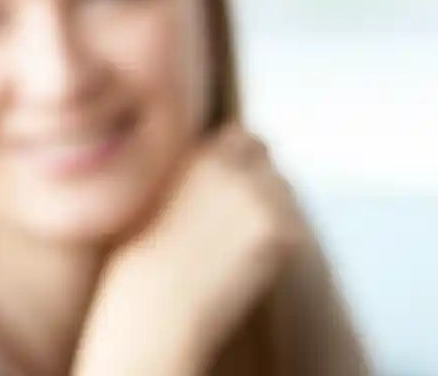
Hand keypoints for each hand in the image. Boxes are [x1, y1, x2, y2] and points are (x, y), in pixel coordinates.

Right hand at [76, 126, 303, 374]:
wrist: (155, 302)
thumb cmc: (143, 258)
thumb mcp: (154, 194)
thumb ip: (190, 172)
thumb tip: (214, 162)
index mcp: (195, 153)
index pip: (241, 136)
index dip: (242, 159)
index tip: (235, 183)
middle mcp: (228, 166)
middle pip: (268, 161)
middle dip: (261, 182)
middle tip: (241, 220)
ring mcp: (257, 196)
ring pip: (285, 194)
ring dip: (272, 212)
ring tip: (235, 247)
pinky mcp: (279, 230)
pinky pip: (293, 230)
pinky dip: (278, 246)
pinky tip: (246, 264)